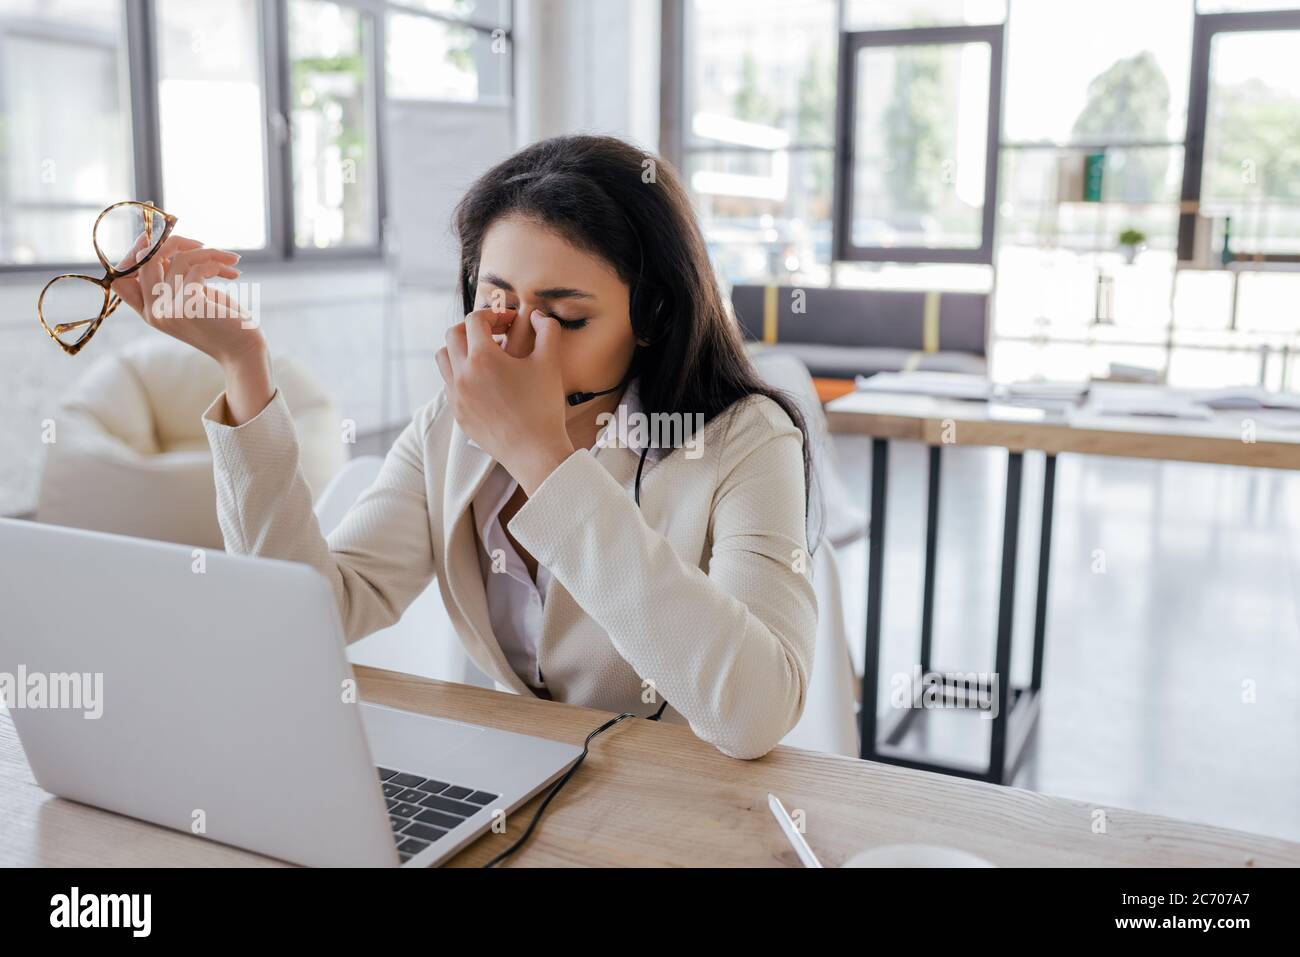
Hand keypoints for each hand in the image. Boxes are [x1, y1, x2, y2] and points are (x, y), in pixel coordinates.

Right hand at [114, 233, 272, 424]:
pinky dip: (217, 264)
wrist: (244, 350)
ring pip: (179, 259)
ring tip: (231, 261)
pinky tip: (234, 274)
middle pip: (147, 260)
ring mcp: (168, 310)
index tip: (157, 238)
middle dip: (175, 242)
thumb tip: (161, 240)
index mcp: (150, 312)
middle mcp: (153, 312)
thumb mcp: (192, 296)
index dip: (134, 253)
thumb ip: (173, 276)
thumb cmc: (222, 321)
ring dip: (209, 253)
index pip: (121, 279)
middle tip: (202, 244)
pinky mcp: (188, 306)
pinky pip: (198, 269)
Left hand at [436, 308, 574, 494]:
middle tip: (496, 334)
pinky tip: (483, 381)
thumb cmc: (543, 407)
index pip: (476, 320)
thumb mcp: (550, 363)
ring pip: (444, 359)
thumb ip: (547, 331)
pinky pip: (448, 384)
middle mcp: (462, 374)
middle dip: (474, 328)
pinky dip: (460, 373)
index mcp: (482, 358)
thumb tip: (539, 316)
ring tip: (484, 355)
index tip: (511, 322)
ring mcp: (456, 396)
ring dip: (460, 349)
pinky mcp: (458, 414)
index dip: (494, 314)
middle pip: (454, 335)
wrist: (534, 452)